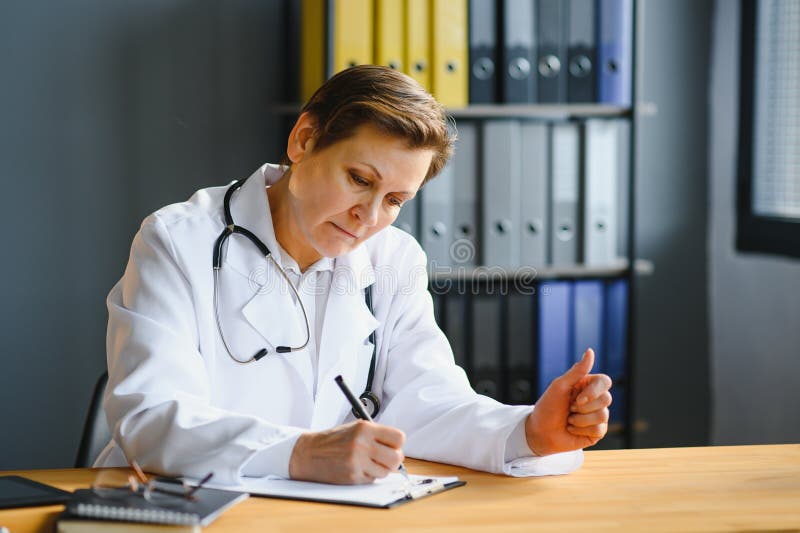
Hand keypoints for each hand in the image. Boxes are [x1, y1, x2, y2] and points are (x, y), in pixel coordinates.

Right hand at [289, 420, 405, 483]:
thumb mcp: (355, 429)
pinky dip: (369, 476)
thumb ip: (377, 435)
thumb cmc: (333, 440)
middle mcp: (362, 444)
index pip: (398, 438)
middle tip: (385, 459)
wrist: (308, 453)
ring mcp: (357, 461)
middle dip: (393, 460)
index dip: (397, 444)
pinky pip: (372, 479)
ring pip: (386, 471)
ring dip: (380, 470)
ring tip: (368, 463)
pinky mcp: (352, 476)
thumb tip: (398, 449)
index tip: (393, 446)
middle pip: (396, 457)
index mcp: (365, 428)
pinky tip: (358, 469)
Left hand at [525, 348, 612, 455]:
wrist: (539, 432)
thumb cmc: (548, 406)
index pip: (605, 381)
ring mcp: (597, 416)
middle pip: (606, 399)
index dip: (594, 391)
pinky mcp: (597, 432)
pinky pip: (599, 430)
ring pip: (603, 416)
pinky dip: (581, 430)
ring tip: (569, 420)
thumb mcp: (560, 386)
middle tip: (569, 409)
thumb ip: (577, 370)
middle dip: (584, 407)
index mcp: (587, 386)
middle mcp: (595, 400)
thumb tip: (590, 351)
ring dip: (580, 420)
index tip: (578, 399)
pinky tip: (572, 429)